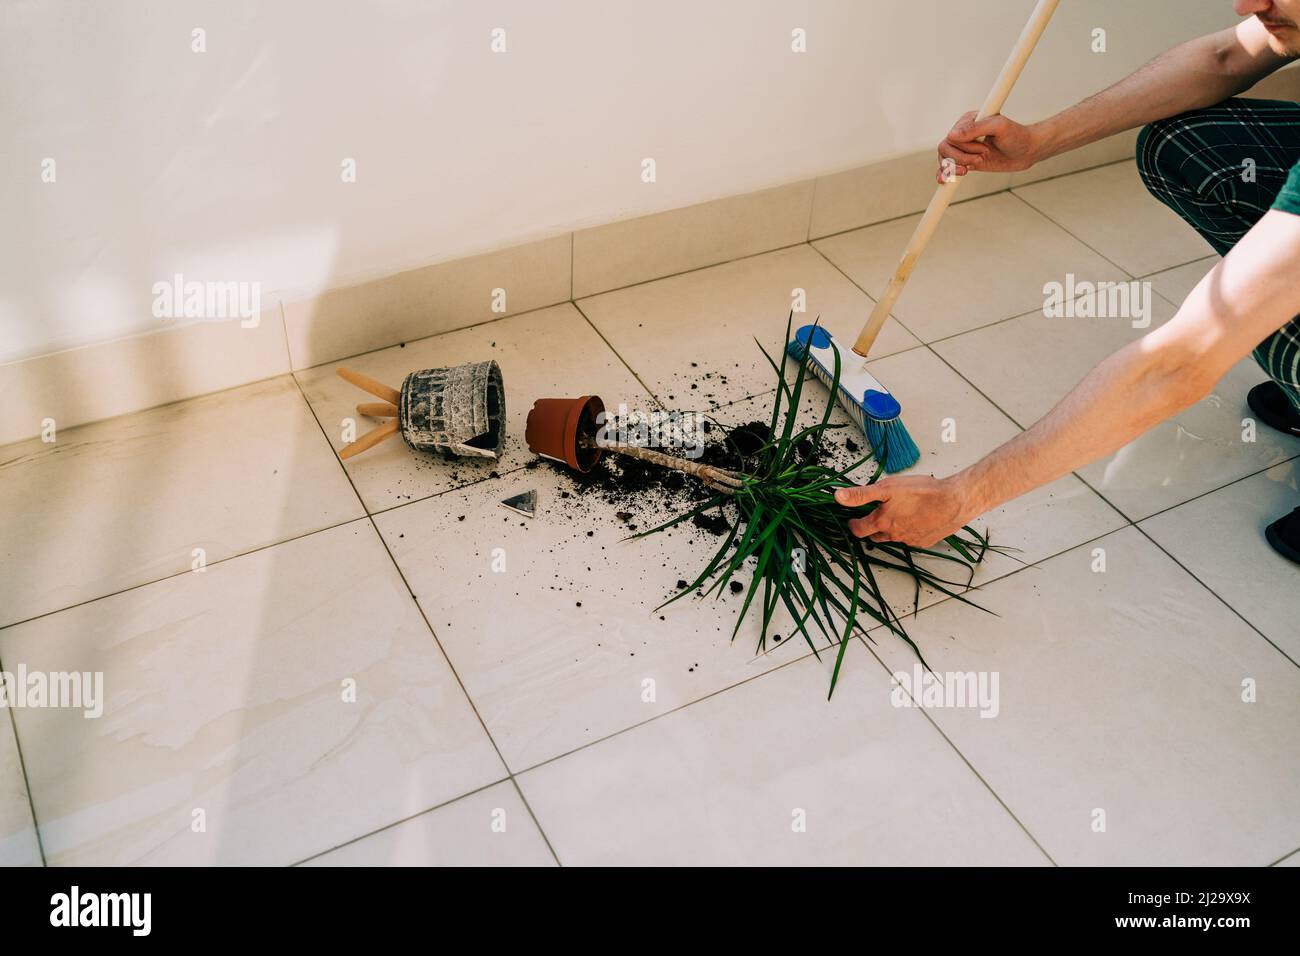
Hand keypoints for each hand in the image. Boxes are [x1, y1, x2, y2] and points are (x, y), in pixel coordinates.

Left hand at [835, 475, 972, 547]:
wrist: (955, 502)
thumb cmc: (922, 492)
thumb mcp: (887, 488)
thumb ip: (861, 494)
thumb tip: (838, 497)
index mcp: (882, 522)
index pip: (858, 530)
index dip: (853, 524)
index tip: (852, 520)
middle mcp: (894, 535)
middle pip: (875, 536)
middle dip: (871, 528)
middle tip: (871, 518)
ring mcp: (910, 540)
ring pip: (894, 538)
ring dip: (890, 529)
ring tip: (895, 516)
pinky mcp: (925, 541)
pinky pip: (911, 538)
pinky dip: (909, 530)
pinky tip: (915, 519)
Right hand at [935, 111, 1038, 183]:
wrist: (1027, 151)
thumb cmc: (1017, 136)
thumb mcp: (999, 127)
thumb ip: (975, 128)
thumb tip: (951, 135)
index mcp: (969, 120)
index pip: (952, 136)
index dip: (964, 146)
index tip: (983, 148)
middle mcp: (963, 133)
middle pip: (945, 148)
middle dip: (962, 157)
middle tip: (982, 156)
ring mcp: (964, 148)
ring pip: (944, 160)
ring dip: (958, 166)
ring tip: (977, 164)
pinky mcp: (966, 161)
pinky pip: (947, 169)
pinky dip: (943, 175)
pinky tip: (945, 180)